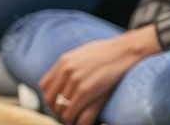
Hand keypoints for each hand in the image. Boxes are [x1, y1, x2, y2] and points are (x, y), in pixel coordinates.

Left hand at [39, 25, 160, 124]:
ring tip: (75, 116)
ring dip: (66, 115)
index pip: (44, 86)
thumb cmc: (107, 54)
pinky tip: (80, 119)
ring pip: (60, 109)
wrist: (125, 51)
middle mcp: (66, 70)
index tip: (60, 101)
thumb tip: (62, 84)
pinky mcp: (85, 91)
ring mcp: (75, 81)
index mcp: (64, 61)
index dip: (51, 96)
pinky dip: (73, 119)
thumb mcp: (83, 56)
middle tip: (68, 111)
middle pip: (49, 99)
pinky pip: (70, 113)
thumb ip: (69, 68)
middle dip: (57, 108)